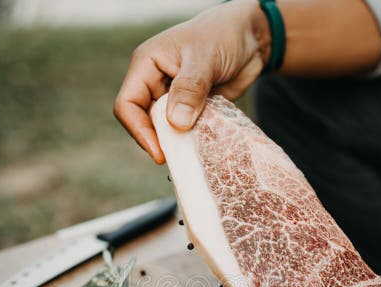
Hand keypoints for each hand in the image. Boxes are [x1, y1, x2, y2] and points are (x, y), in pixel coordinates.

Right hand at [113, 0, 268, 163]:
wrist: (252, 36)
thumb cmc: (223, 35)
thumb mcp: (205, 58)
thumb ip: (190, 89)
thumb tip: (176, 123)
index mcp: (147, 66)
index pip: (128, 104)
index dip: (139, 131)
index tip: (160, 153)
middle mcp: (156, 84)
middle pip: (145, 122)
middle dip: (161, 140)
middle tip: (182, 157)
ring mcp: (175, 98)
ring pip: (168, 130)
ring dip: (180, 143)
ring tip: (196, 154)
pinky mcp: (194, 110)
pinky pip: (188, 132)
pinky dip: (195, 140)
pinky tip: (207, 147)